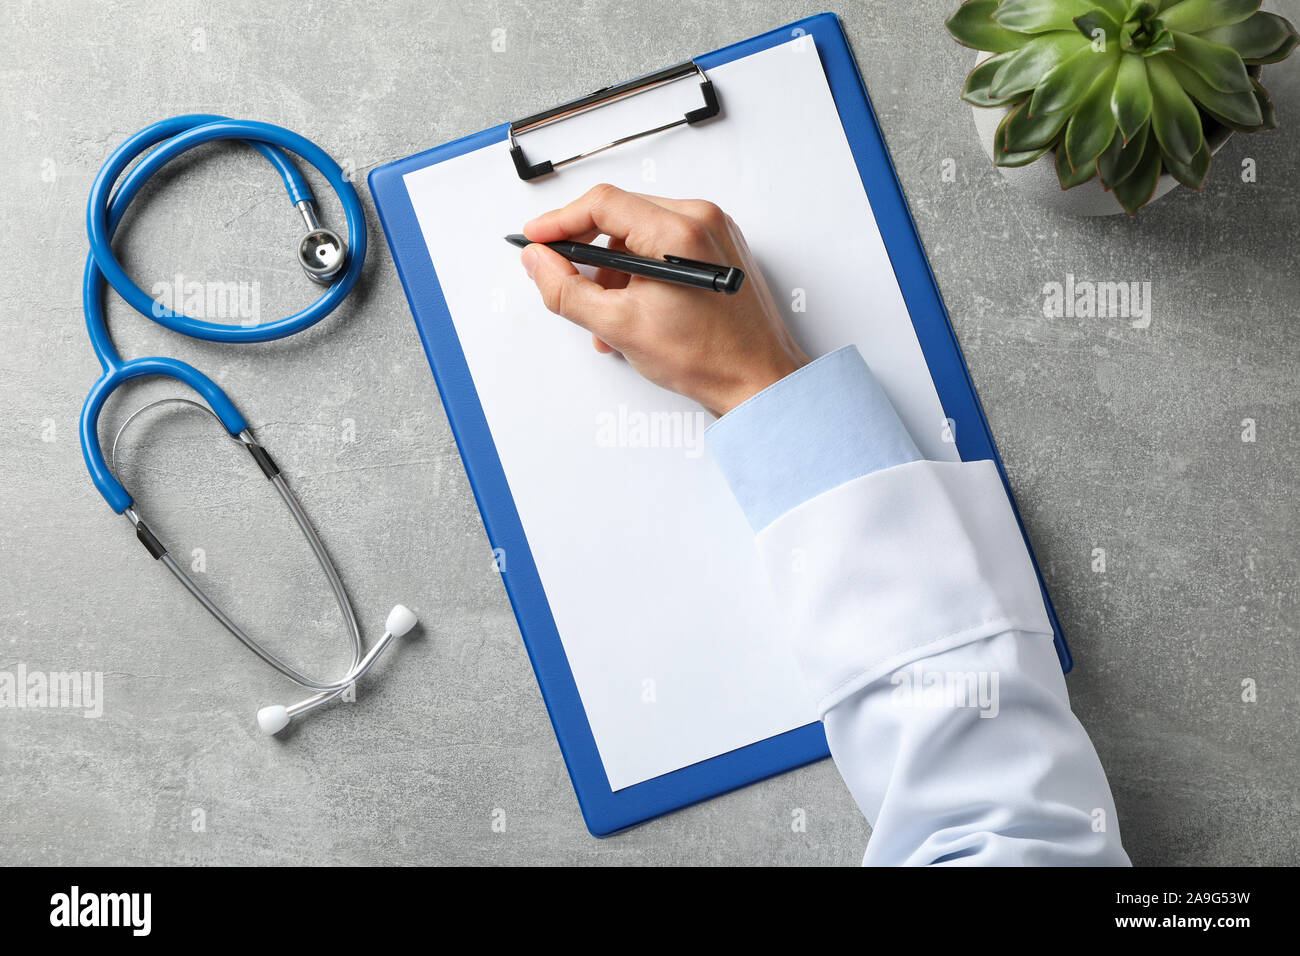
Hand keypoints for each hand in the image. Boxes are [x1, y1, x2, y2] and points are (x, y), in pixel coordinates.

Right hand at [518, 184, 808, 416]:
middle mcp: (701, 220)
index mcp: (679, 231)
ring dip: (613, 273)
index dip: (560, 221)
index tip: (536, 239)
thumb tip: (538, 262)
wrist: (759, 381)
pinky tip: (634, 311)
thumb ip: (567, 291)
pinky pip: (663, 246)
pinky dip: (640, 275)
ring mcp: (714, 232)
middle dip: (588, 254)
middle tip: (566, 283)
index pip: (603, 204)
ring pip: (639, 234)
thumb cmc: (708, 359)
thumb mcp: (620, 328)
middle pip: (620, 216)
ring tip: (608, 318)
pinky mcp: (719, 249)